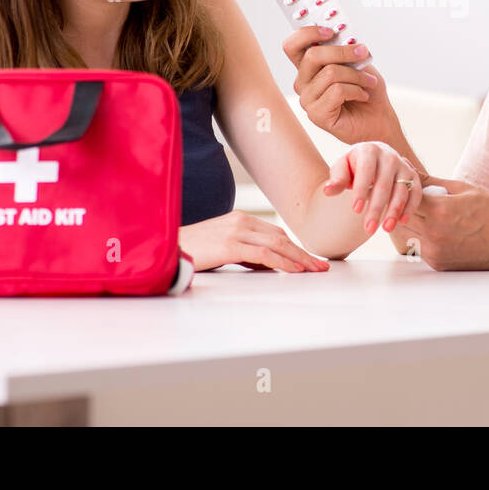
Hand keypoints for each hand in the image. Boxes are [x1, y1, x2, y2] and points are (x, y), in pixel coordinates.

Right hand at [180, 211, 328, 273]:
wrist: (168, 248)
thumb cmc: (194, 251)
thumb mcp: (224, 246)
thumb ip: (246, 251)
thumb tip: (270, 263)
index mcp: (240, 218)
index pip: (275, 233)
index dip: (295, 246)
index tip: (310, 258)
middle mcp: (241, 221)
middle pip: (281, 237)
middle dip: (303, 253)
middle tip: (320, 265)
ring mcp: (236, 231)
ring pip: (277, 244)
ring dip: (299, 258)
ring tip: (313, 270)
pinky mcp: (230, 244)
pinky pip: (264, 254)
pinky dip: (282, 262)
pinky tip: (293, 271)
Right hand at [282, 25, 397, 144]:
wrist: (378, 119)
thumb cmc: (367, 90)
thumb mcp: (358, 62)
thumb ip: (346, 49)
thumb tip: (345, 37)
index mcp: (308, 67)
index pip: (292, 46)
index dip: (307, 33)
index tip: (331, 31)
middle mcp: (303, 82)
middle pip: (313, 55)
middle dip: (343, 51)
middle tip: (363, 52)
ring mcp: (307, 100)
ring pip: (330, 73)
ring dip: (357, 75)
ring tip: (369, 82)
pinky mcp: (316, 115)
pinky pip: (337, 91)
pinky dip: (357, 90)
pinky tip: (363, 95)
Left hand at [322, 140, 425, 236]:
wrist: (374, 158)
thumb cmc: (354, 166)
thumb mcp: (342, 168)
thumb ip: (336, 179)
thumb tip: (328, 191)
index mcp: (368, 150)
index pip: (366, 171)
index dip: (361, 190)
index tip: (356, 210)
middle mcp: (389, 156)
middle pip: (384, 184)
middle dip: (376, 208)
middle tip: (368, 229)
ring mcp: (403, 165)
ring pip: (401, 190)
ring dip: (395, 211)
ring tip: (386, 229)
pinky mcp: (412, 175)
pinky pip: (415, 192)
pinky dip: (410, 207)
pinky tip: (402, 221)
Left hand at [387, 175, 488, 270]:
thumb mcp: (462, 188)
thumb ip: (430, 180)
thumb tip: (406, 167)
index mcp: (440, 211)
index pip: (403, 197)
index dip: (399, 189)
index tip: (398, 183)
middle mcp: (434, 234)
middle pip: (398, 217)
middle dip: (397, 206)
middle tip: (400, 196)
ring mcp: (435, 252)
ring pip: (404, 234)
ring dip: (405, 222)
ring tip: (415, 211)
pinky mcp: (438, 264)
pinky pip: (417, 248)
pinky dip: (418, 237)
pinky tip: (429, 227)